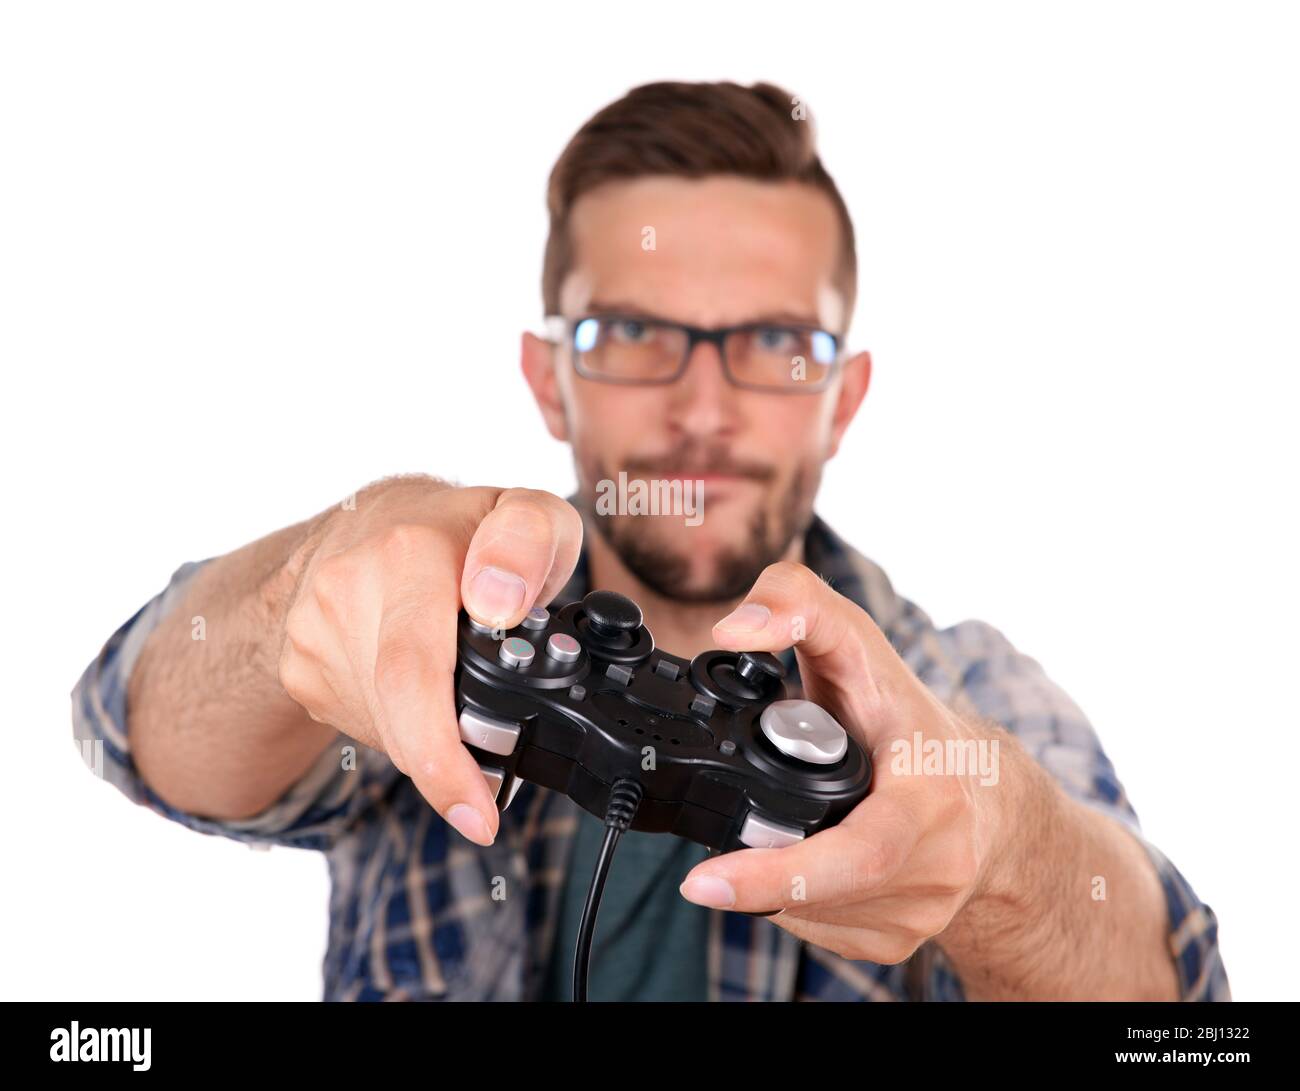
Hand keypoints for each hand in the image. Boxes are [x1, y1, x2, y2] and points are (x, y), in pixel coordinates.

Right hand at [277, 478, 581, 845]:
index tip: (478, 807)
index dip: (443, 751)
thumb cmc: (459, 527)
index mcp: (409, 551)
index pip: (414, 667)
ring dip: (430, 742)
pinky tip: (422, 694)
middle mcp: (347, 589)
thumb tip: (499, 604)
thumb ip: (530, 541)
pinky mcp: (298, 668)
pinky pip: (361, 726)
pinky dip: (402, 731)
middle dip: (446, 771)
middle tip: (482, 809)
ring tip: (465, 705)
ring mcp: (313, 632)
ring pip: (382, 728)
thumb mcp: (524, 510)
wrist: (364, 522)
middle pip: (399, 713)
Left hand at [679, 561, 1014, 964]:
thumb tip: (732, 630)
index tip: (704, 880)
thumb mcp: (858, 642)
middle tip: (701, 880)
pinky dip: (794, 903)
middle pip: (827, 895)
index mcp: (931, 794)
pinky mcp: (906, 939)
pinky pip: (825, 934)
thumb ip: (796, 603)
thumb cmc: (909, 718)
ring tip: (757, 844)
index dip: (783, 871)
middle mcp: (940, 861)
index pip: (862, 851)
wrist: (985, 793)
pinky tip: (794, 865)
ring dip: (772, 888)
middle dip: (759, 886)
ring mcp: (926, 909)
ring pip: (817, 918)